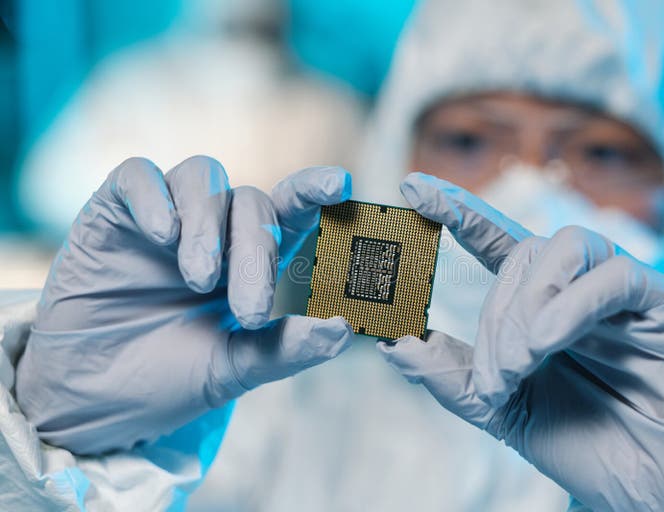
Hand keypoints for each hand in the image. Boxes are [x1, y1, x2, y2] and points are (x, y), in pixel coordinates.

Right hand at [16, 156, 353, 454]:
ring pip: (203, 176)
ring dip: (208, 224)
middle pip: (251, 202)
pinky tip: (161, 235)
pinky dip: (154, 197)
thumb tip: (343, 330)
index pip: (291, 211)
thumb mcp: (233, 369)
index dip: (314, 191)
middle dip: (256, 251)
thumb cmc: (169, 377)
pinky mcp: (114, 213)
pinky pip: (138, 176)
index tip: (340, 185)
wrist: (91, 398)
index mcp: (251, 261)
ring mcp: (165, 217)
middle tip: (247, 309)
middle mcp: (214, 230)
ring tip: (198, 277)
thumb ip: (284, 349)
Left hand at [378, 173, 663, 509]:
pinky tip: (551, 342)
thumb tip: (392, 343)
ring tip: (524, 362)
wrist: (658, 487)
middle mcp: (579, 285)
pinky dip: (571, 306)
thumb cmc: (586, 442)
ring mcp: (623, 289)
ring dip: (529, 306)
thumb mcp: (503, 409)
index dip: (457, 210)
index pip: (495, 240)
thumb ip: (451, 376)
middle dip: (498, 315)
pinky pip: (615, 276)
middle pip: (524, 253)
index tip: (411, 186)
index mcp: (540, 303)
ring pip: (565, 247)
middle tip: (496, 377)